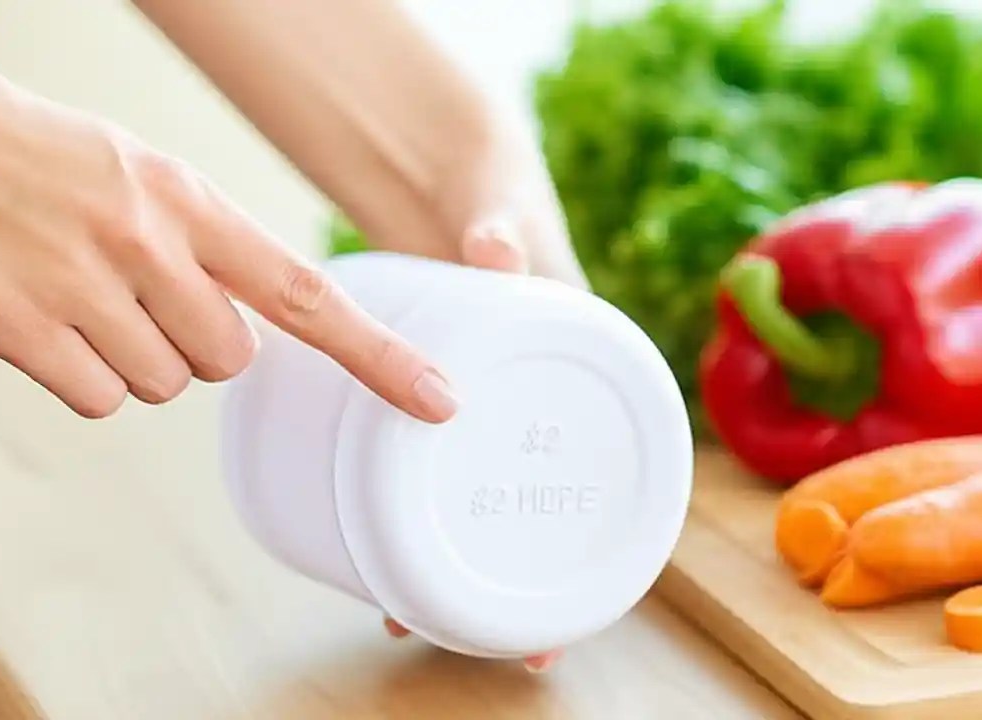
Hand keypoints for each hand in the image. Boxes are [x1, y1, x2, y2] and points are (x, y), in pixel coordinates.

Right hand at [0, 28, 457, 424]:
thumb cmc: (4, 145)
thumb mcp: (122, 169)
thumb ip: (190, 238)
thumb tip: (234, 316)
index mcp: (184, 195)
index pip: (306, 292)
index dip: (379, 354)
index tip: (434, 399)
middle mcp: (148, 241)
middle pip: (230, 359)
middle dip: (194, 347)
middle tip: (130, 297)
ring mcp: (85, 286)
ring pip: (164, 385)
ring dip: (129, 359)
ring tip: (69, 293)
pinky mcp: (23, 329)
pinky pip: (98, 399)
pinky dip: (75, 376)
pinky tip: (35, 320)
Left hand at [373, 116, 576, 674]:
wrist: (457, 181)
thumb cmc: (499, 199)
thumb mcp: (508, 213)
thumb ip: (504, 229)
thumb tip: (488, 245)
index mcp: (580, 376)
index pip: (607, 480)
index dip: (601, 562)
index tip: (571, 623)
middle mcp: (533, 409)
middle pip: (538, 517)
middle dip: (522, 593)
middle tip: (510, 653)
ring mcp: (480, 412)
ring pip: (473, 507)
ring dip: (448, 565)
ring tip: (408, 615)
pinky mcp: (430, 404)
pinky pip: (421, 473)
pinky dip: (402, 513)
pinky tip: (373, 552)